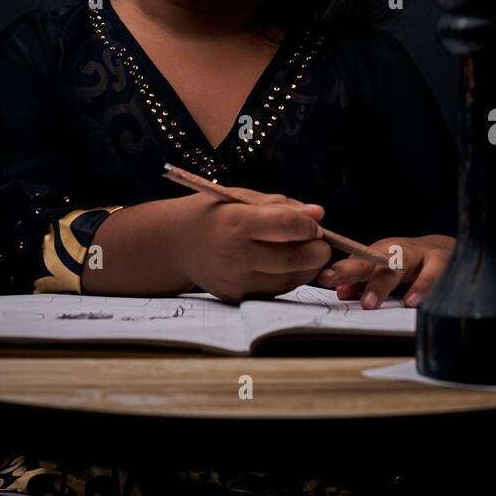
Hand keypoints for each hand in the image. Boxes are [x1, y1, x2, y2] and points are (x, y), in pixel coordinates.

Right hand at [177, 186, 332, 304]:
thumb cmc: (213, 213)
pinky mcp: (239, 298)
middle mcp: (235, 256)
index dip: (308, 224)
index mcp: (236, 223)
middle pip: (295, 258)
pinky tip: (285, 263)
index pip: (287, 225)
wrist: (177, 243)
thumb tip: (318, 214)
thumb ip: (281, 205)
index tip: (312, 221)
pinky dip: (290, 277)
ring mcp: (237, 281)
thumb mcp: (242, 197)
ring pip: (291, 279)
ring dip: (308, 266)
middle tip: (318, 238)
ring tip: (303, 249)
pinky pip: (277, 290)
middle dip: (318, 249)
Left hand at [317, 234, 454, 309]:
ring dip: (382, 284)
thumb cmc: (410, 263)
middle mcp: (398, 250)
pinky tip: (413, 302)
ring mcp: (420, 253)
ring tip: (368, 303)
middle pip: (373, 259)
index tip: (325, 278)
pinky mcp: (442, 259)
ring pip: (399, 265)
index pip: (358, 259)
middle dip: (354, 271)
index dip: (342, 269)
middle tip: (339, 289)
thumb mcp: (385, 269)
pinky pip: (432, 272)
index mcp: (381, 251)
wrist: (448, 250)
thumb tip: (341, 292)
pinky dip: (422, 286)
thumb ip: (363, 280)